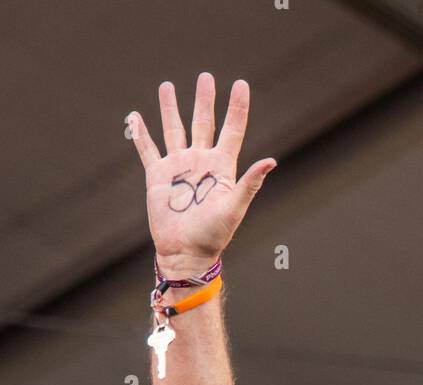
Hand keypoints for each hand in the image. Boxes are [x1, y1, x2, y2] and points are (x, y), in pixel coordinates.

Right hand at [126, 73, 275, 276]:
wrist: (185, 253)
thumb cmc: (213, 235)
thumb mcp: (234, 207)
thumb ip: (250, 183)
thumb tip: (271, 161)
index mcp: (221, 167)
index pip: (231, 129)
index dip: (236, 107)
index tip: (240, 84)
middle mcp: (200, 162)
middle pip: (202, 122)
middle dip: (204, 100)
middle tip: (206, 77)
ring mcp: (178, 167)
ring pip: (174, 129)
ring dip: (170, 108)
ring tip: (167, 86)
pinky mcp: (158, 177)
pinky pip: (147, 149)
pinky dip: (140, 134)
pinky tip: (135, 117)